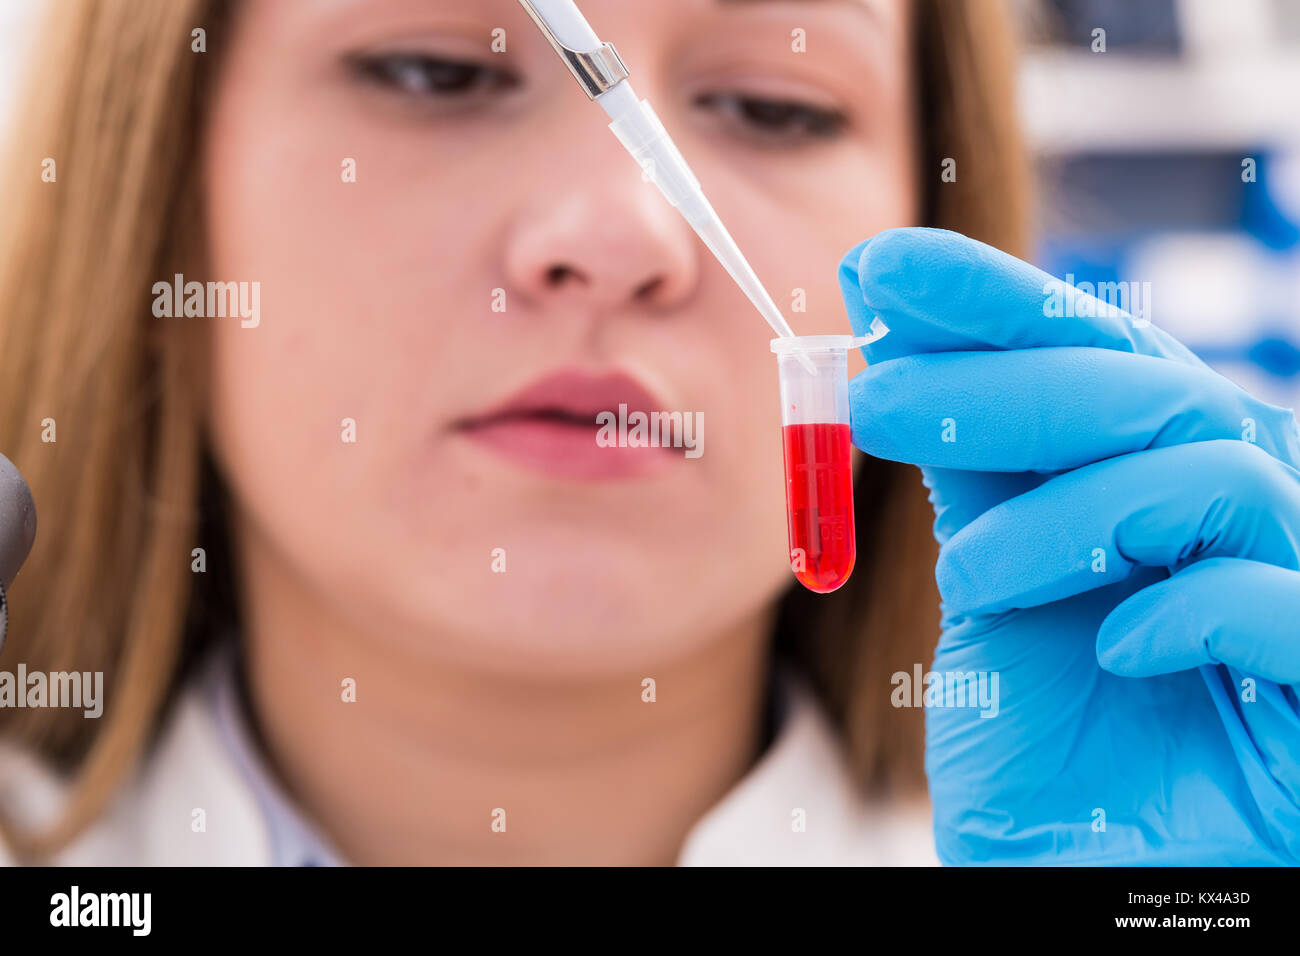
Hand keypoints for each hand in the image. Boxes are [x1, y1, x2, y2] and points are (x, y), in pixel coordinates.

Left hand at [839, 227, 1299, 864]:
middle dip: (1007, 384)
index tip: (880, 267)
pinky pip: (1282, 606)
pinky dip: (1188, 610)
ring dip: (1068, 515)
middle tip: (875, 394)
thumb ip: (977, 474)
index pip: (1098, 358)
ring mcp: (1295, 597)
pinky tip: (1113, 649)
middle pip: (1159, 393)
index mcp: (1164, 484)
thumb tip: (901, 345)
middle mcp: (1244, 520)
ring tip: (968, 575)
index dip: (996, 304)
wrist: (1081, 883)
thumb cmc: (1050, 747)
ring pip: (1218, 476)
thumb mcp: (998, 592)